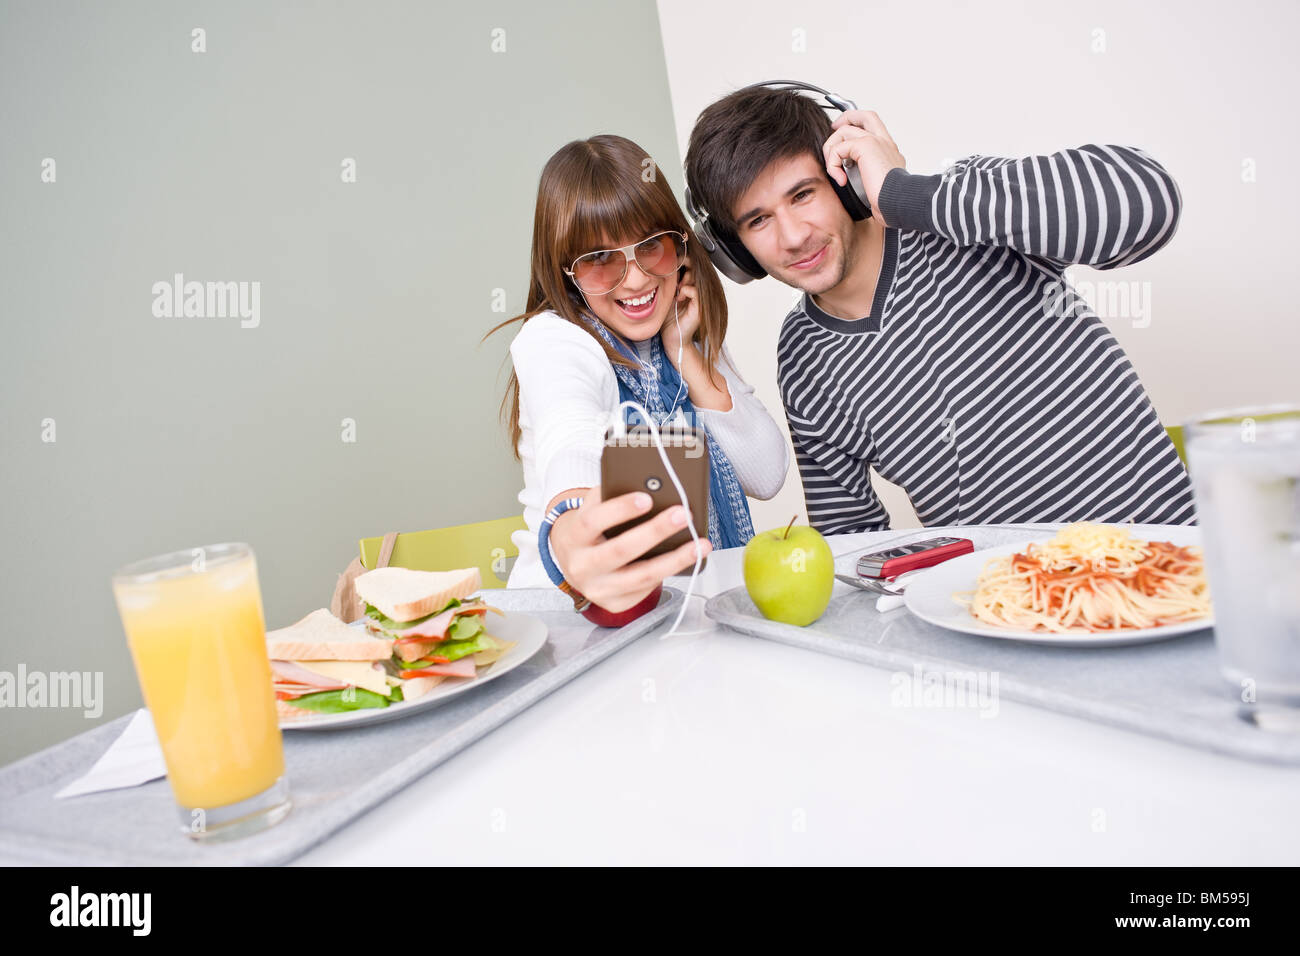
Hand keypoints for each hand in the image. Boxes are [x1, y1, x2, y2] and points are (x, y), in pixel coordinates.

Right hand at [547, 485, 711, 612]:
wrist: (573, 561)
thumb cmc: (590, 530)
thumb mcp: (592, 509)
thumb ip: (612, 496)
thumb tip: (650, 484)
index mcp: (573, 537)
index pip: (593, 521)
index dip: (619, 510)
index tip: (647, 498)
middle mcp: (582, 566)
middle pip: (621, 550)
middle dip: (655, 531)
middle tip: (682, 515)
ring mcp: (598, 589)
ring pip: (641, 576)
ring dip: (675, 560)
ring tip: (700, 544)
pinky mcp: (614, 603)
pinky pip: (646, 589)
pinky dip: (669, 572)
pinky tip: (687, 560)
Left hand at [660, 256, 700, 370]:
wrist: (671, 339)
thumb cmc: (667, 320)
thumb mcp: (665, 296)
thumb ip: (667, 282)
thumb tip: (663, 266)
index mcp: (688, 286)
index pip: (689, 265)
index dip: (681, 260)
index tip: (671, 260)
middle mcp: (695, 291)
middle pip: (694, 267)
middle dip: (683, 265)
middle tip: (674, 268)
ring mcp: (699, 299)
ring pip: (695, 277)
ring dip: (684, 278)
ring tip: (677, 288)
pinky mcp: (699, 308)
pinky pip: (694, 290)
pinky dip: (686, 290)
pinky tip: (679, 297)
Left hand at [824, 110, 906, 225]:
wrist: (900, 201)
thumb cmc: (893, 200)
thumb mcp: (880, 186)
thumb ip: (868, 177)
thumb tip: (851, 181)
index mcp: (889, 150)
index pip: (874, 127)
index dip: (857, 126)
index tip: (844, 139)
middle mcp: (884, 142)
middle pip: (864, 115)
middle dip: (845, 119)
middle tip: (833, 130)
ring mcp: (876, 141)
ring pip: (845, 130)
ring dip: (831, 148)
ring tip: (833, 169)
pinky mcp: (865, 146)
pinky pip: (838, 148)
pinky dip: (832, 163)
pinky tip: (839, 179)